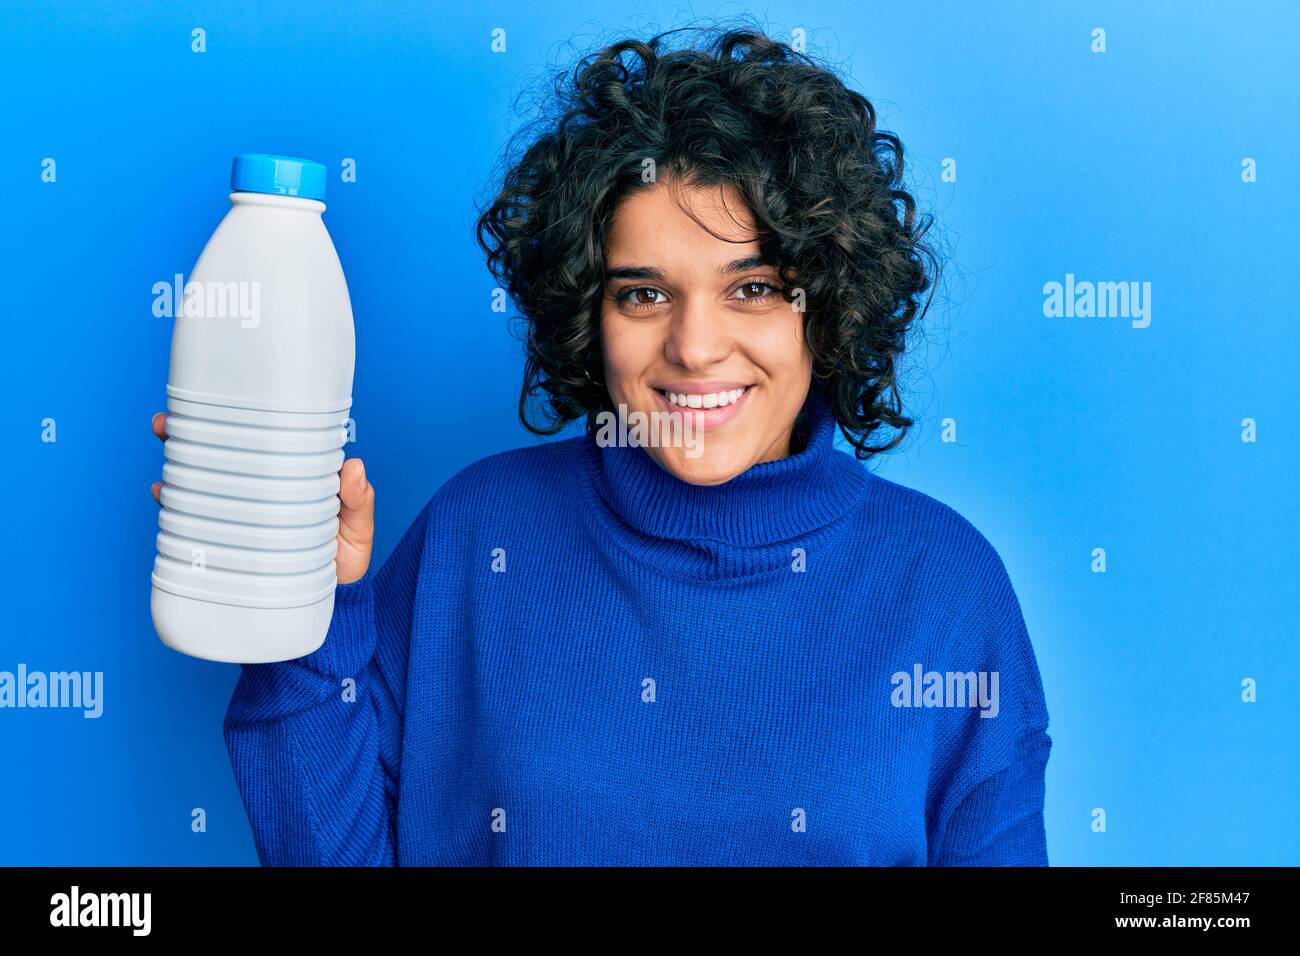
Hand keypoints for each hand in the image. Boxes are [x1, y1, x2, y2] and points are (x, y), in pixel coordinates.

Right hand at [150, 412, 373, 584]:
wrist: (332, 598)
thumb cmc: (348, 556)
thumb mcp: (360, 526)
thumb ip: (358, 500)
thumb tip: (353, 466)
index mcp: (294, 474)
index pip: (263, 438)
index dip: (239, 418)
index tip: (219, 402)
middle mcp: (264, 487)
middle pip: (224, 453)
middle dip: (192, 434)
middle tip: (167, 425)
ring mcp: (244, 512)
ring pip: (205, 481)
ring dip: (180, 467)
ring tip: (164, 459)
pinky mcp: (230, 539)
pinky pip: (198, 518)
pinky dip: (180, 507)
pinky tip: (165, 497)